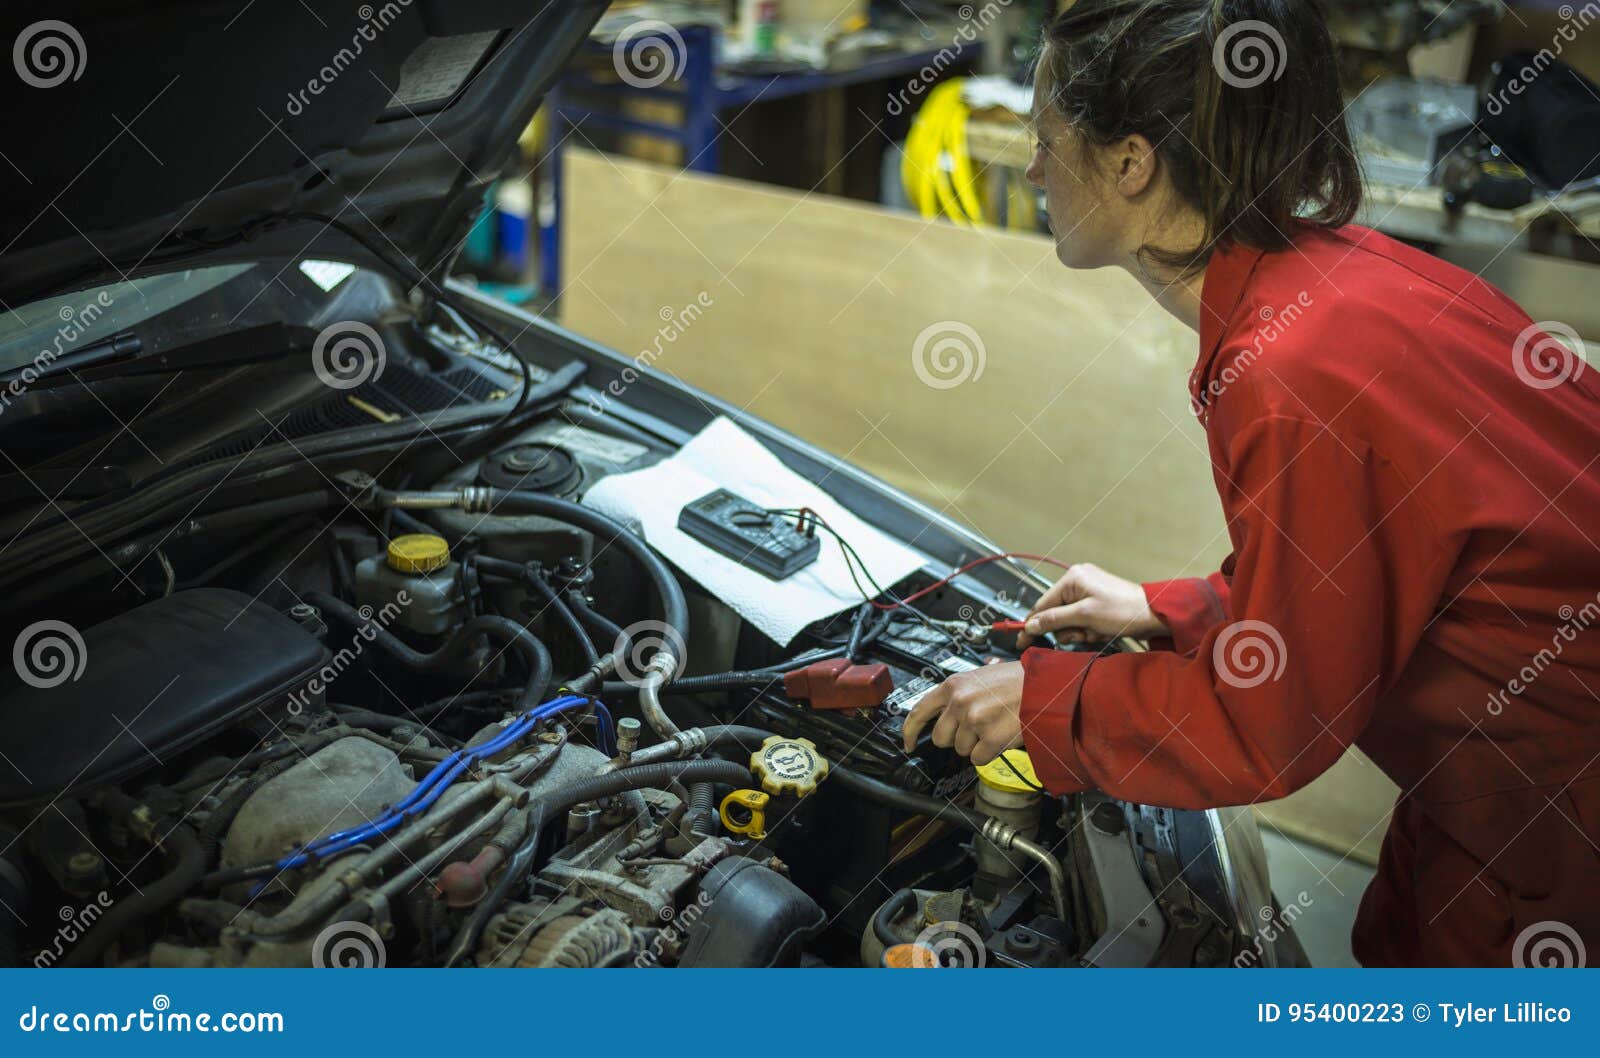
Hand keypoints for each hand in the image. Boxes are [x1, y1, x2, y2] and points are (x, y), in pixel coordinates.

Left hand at [900, 660, 1023, 765]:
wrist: (1045, 686)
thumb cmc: (1016, 680)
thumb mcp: (979, 677)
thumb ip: (958, 694)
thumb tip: (943, 715)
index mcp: (953, 685)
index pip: (920, 711)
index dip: (910, 731)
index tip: (908, 743)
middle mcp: (959, 702)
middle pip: (940, 738)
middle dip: (955, 738)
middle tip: (976, 728)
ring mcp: (974, 721)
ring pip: (961, 749)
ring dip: (976, 744)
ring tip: (994, 725)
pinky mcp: (990, 738)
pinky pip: (978, 758)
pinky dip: (989, 753)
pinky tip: (1001, 735)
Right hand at [1016, 563, 1166, 648]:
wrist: (1153, 614)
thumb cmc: (1123, 610)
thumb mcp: (1084, 616)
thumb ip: (1054, 620)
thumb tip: (1031, 625)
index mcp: (1072, 578)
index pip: (1042, 604)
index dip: (1032, 624)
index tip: (1021, 640)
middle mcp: (1078, 581)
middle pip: (1056, 613)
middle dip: (1068, 629)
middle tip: (1082, 634)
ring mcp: (1088, 591)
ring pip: (1069, 620)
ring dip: (1079, 631)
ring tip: (1095, 632)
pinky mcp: (1096, 602)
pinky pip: (1081, 620)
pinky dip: (1088, 630)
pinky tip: (1100, 631)